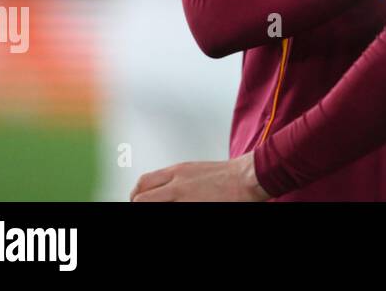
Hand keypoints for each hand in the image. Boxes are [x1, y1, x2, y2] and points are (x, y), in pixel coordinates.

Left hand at [130, 152, 267, 201]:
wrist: (248, 176)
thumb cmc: (226, 175)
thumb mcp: (195, 170)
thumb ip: (176, 178)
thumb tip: (161, 190)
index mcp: (177, 171)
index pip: (143, 184)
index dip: (137, 196)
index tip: (140, 202)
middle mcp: (176, 184)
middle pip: (140, 198)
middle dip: (138, 206)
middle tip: (144, 210)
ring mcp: (184, 198)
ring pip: (150, 205)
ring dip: (150, 210)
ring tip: (158, 211)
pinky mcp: (192, 208)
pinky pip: (169, 213)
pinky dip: (165, 214)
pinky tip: (177, 212)